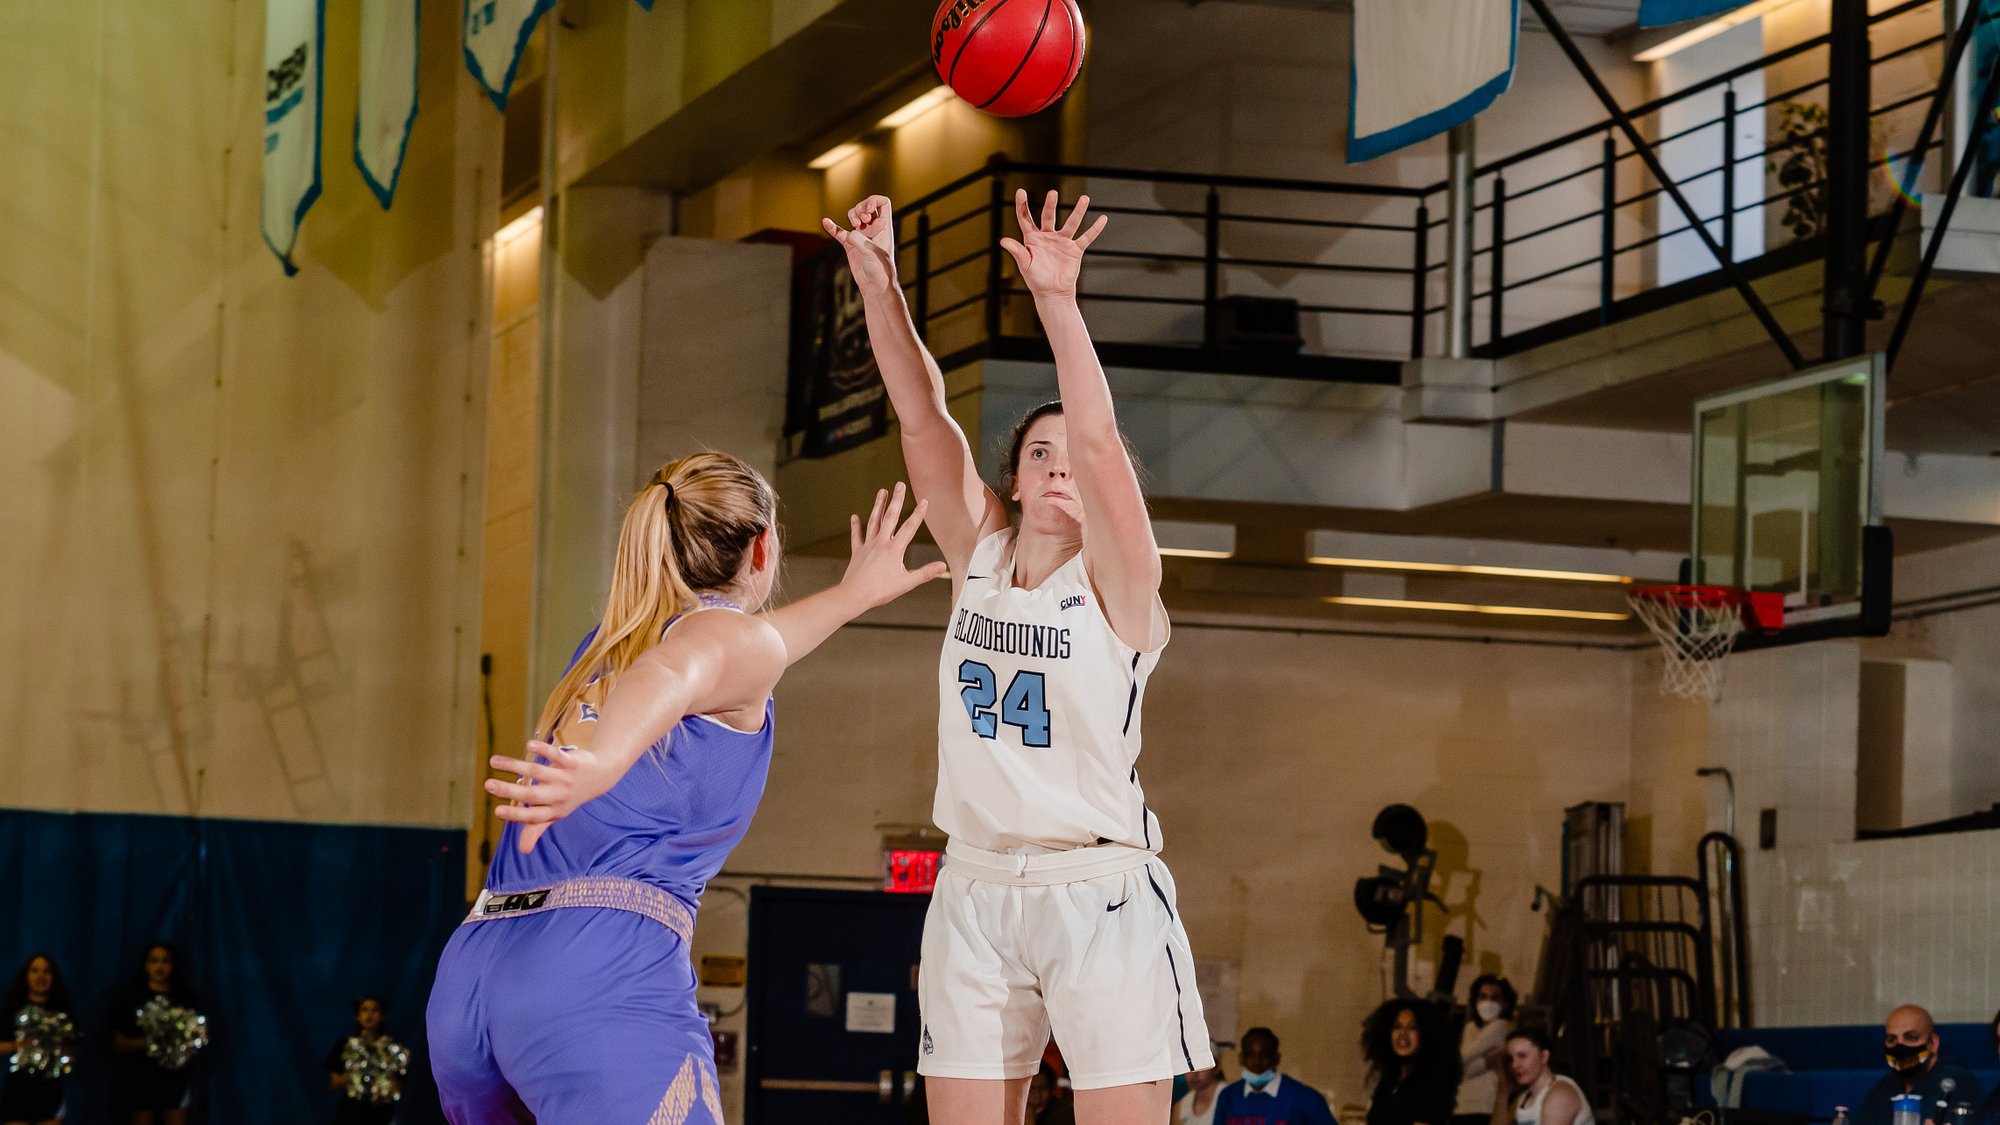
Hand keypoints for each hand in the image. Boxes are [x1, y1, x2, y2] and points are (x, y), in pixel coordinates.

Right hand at [486, 741, 622, 852]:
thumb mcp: (555, 814)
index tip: (496, 812)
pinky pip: (556, 756)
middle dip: (509, 791)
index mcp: (553, 811)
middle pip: (532, 795)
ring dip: (514, 766)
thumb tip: (522, 851)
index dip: (516, 815)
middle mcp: (559, 796)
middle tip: (488, 785)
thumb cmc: (570, 797)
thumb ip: (536, 827)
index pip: (533, 816)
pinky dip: (544, 750)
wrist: (600, 777)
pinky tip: (529, 745)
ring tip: (493, 761)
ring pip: (538, 772)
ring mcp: (565, 778)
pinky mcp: (571, 762)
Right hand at [822, 196, 898, 298]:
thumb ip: (859, 240)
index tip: (867, 211)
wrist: (875, 287)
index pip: (882, 203)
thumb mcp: (872, 252)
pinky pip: (840, 233)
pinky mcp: (851, 246)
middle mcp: (873, 229)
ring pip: (854, 216)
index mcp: (884, 227)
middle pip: (866, 206)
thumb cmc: (881, 270)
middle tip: (862, 221)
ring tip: (854, 226)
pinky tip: (826, 222)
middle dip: (860, 208)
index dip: (873, 201)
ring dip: (851, 215)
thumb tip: (849, 233)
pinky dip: (833, 227)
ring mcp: (862, 236)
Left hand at [841, 482, 945, 606]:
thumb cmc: (879, 591)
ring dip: (878, 506)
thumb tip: (942, 566)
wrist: (854, 595)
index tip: (924, 501)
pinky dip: (855, 526)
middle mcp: (881, 543)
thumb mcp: (906, 583)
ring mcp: (868, 546)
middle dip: (896, 500)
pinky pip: (856, 536)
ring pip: (873, 521)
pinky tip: (854, 516)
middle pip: (890, 517)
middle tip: (899, 485)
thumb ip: (925, 573)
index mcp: (894, 550)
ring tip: (881, 491)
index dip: (918, 514)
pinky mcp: (857, 552)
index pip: (909, 528)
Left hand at [999, 189, 1107, 300]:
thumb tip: (1003, 240)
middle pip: (1049, 216)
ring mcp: (1062, 241)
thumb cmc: (1036, 280)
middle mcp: (1048, 236)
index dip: (1022, 205)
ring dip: (1078, 211)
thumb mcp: (1025, 265)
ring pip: (1071, 223)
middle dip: (1050, 205)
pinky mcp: (1075, 249)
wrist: (1052, 293)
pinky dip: (1095, 229)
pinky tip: (1103, 219)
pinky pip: (1086, 237)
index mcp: (1032, 238)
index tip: (1021, 191)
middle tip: (1052, 193)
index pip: (1026, 217)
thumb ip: (1017, 251)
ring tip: (1085, 198)